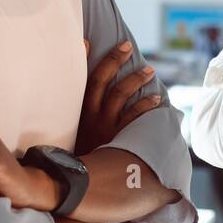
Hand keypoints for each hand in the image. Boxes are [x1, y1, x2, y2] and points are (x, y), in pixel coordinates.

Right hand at [75, 39, 162, 155]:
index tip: (86, 41)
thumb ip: (69, 117)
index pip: (77, 78)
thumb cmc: (72, 155)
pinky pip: (134, 118)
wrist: (75, 182)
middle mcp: (88, 114)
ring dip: (135, 79)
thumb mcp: (66, 133)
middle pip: (100, 80)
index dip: (81, 58)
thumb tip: (68, 107)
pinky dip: (145, 106)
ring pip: (120, 95)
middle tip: (126, 46)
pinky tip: (156, 99)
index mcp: (75, 110)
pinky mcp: (117, 138)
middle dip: (114, 60)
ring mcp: (104, 126)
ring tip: (149, 70)